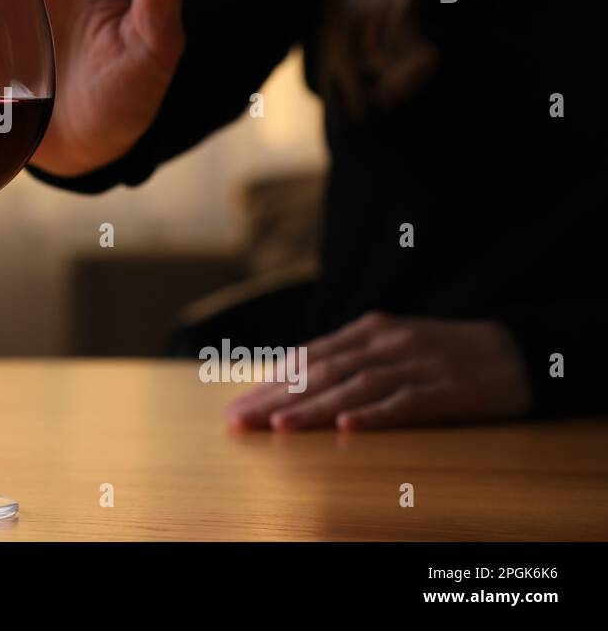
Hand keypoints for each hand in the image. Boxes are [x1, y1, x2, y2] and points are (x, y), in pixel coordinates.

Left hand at [223, 312, 533, 430]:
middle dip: (275, 397)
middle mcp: (386, 342)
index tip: (238, 404)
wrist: (517, 351)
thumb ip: (351, 357)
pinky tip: (345, 426)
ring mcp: (415, 364)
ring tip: (278, 425)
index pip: (308, 356)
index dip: (271, 381)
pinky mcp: (444, 389)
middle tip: (240, 420)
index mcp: (369, 330)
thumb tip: (296, 378)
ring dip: (312, 407)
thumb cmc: (446, 353)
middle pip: (321, 370)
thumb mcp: (394, 344)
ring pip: (353, 386)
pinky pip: (403, 403)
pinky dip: (373, 415)